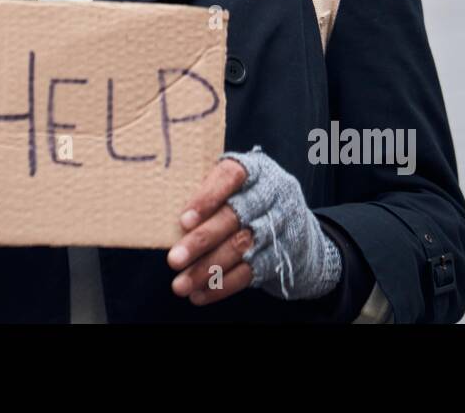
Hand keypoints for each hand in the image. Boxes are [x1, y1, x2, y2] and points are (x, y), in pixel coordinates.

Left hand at [168, 146, 341, 304]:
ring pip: (240, 248)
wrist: (297, 228)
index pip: (230, 177)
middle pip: (234, 217)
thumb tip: (166, 218)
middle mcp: (272, 194)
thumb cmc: (249, 200)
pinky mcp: (282, 255)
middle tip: (174, 259)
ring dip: (207, 269)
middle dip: (201, 241)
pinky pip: (249, 272)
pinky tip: (200, 294)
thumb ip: (208, 192)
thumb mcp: (235, 185)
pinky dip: (222, 286)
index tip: (183, 221)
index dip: (206, 198)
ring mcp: (280, 226)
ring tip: (181, 284)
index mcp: (256, 170)